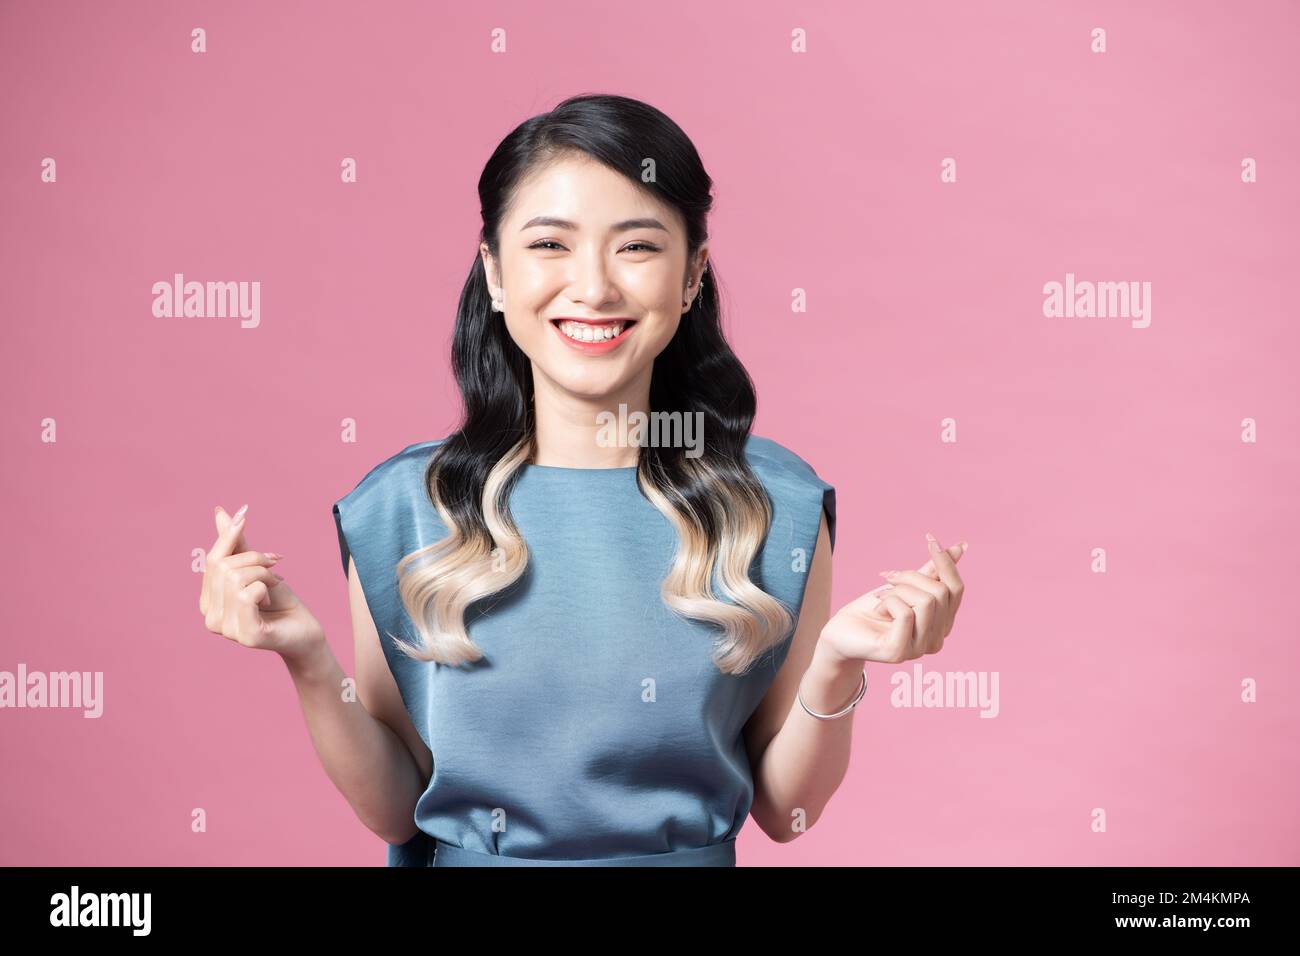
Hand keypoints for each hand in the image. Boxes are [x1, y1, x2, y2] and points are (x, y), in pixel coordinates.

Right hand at [198, 504, 323, 659]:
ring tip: (273, 586)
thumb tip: (220, 512)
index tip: (244, 516)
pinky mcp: (245, 635)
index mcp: (208, 601)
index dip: (229, 536)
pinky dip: (266, 588)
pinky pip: (248, 594)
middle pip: (224, 567)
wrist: (304, 629)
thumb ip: (236, 544)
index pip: (212, 560)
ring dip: (264, 575)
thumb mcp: (257, 568)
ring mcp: (226, 629)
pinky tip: (271, 600)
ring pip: (236, 579)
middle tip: (274, 568)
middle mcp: (210, 618)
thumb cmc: (280, 601)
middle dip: (256, 559)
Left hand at [819, 533, 967, 665]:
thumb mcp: (904, 585)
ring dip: (898, 590)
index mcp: (942, 624)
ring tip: (882, 598)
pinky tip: (878, 610)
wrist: (840, 632)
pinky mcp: (899, 652)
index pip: (957, 588)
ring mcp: (919, 649)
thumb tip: (961, 547)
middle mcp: (936, 640)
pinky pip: (906, 614)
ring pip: (926, 601)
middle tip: (888, 578)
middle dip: (911, 576)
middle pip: (941, 592)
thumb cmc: (872, 609)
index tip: (929, 538)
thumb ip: (931, 572)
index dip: (945, 561)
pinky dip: (888, 602)